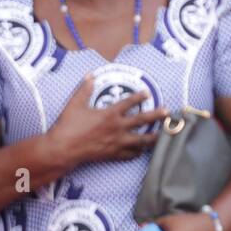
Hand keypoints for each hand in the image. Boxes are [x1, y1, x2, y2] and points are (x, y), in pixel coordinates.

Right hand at [46, 77, 164, 168]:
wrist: (63, 149)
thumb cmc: (68, 126)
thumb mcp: (75, 104)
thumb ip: (84, 89)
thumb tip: (90, 75)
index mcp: (109, 114)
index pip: (128, 103)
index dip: (139, 96)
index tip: (147, 92)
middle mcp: (117, 128)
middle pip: (142, 121)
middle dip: (156, 115)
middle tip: (167, 112)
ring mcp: (117, 143)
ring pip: (141, 141)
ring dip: (153, 137)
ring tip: (164, 135)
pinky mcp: (113, 155)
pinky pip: (130, 154)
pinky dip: (137, 152)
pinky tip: (142, 151)